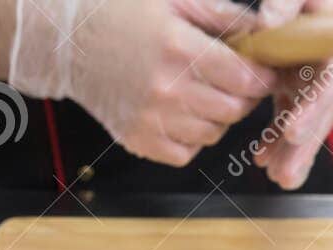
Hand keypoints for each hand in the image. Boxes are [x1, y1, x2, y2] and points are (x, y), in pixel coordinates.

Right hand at [11, 0, 277, 167]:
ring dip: (219, 117)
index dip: (262, 77)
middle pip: (233, 109)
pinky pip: (186, 153)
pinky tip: (184, 115)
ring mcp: (151, 119)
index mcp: (179, 48)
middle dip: (244, 97)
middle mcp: (167, 89)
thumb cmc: (118, 13)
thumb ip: (220, 13)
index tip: (264, 72)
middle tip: (238, 83)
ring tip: (207, 95)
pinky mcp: (138, 139)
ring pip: (213, 134)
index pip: (244, 77)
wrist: (68, 42)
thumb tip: (262, 32)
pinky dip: (193, 138)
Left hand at [251, 0, 332, 189]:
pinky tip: (262, 159)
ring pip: (303, 124)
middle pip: (319, 115)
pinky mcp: (292, 88)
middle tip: (286, 175)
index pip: (327, 83)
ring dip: (291, 154)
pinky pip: (286, 119)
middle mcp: (322, 71)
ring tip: (277, 178)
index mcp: (329, 47)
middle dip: (303, 148)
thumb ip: (286, 3)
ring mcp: (308, 83)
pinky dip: (275, 141)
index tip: (292, 130)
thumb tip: (267, 23)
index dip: (312, 109)